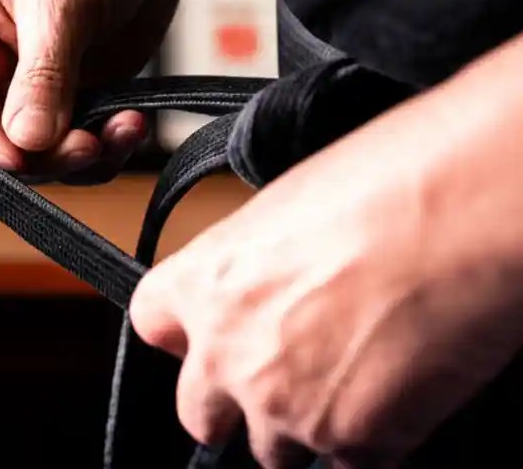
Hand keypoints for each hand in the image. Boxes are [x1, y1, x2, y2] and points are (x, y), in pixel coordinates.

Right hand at [0, 0, 177, 179]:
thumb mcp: (60, 3)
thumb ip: (43, 75)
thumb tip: (26, 143)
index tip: (11, 157)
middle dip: (27, 159)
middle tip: (79, 151)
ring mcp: (30, 93)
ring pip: (31, 157)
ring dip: (73, 161)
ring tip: (118, 134)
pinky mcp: (75, 104)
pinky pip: (76, 151)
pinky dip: (104, 151)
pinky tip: (132, 126)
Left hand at [128, 76, 522, 467]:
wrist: (467, 216)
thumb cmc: (388, 181)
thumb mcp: (290, 205)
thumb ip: (256, 263)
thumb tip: (270, 277)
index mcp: (203, 282)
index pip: (154, 323)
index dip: (184, 332)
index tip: (205, 333)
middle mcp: (228, 353)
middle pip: (200, 412)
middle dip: (234, 401)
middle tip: (284, 375)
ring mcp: (284, 406)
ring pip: (273, 449)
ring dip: (303, 424)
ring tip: (356, 377)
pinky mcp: (352, 441)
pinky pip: (348, 462)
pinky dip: (374, 438)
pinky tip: (403, 392)